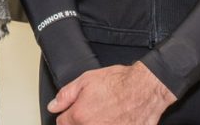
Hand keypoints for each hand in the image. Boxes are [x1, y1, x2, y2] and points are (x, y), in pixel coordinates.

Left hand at [49, 62, 174, 124]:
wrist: (146, 88)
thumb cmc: (120, 82)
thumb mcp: (86, 80)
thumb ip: (66, 95)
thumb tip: (53, 106)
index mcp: (80, 116)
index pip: (62, 123)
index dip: (68, 115)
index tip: (73, 111)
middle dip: (81, 121)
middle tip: (94, 110)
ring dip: (97, 123)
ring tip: (107, 114)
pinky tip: (116, 119)